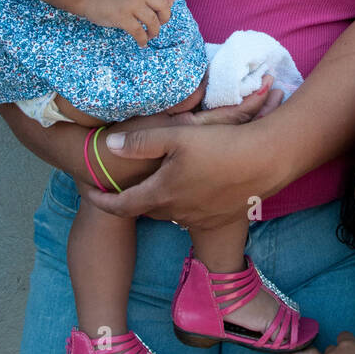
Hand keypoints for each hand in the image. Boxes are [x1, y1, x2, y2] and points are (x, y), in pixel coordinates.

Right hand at [78, 0, 175, 44]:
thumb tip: (158, 8)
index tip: (167, 6)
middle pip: (163, 6)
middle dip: (165, 18)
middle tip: (159, 23)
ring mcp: (131, 5)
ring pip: (153, 21)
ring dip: (154, 32)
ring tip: (150, 36)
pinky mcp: (122, 17)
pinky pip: (139, 32)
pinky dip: (143, 40)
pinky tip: (141, 43)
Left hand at [80, 91, 285, 226]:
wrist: (266, 160)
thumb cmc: (220, 145)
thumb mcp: (177, 135)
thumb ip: (141, 142)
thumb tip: (110, 145)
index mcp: (162, 193)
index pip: (121, 206)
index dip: (100, 201)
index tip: (87, 193)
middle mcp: (177, 212)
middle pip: (145, 208)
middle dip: (131, 197)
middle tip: (123, 182)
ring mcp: (200, 218)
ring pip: (170, 211)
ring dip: (160, 199)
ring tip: (159, 181)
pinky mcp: (220, 218)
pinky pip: (192, 213)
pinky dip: (183, 201)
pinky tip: (192, 185)